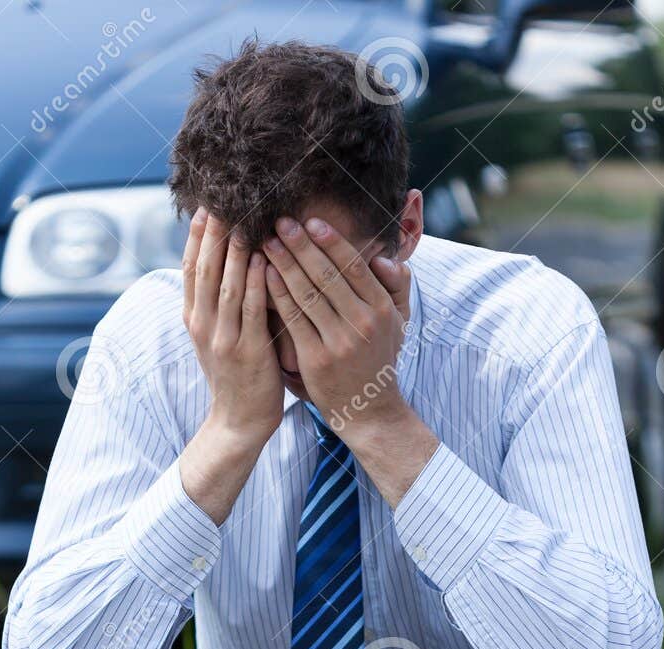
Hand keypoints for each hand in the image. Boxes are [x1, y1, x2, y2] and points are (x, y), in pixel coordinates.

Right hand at [182, 208, 283, 446]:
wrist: (238, 422)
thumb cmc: (235, 375)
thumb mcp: (215, 336)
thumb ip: (215, 303)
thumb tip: (222, 262)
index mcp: (194, 319)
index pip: (190, 268)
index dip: (198, 236)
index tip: (207, 205)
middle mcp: (203, 325)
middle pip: (205, 269)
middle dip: (215, 232)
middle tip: (226, 198)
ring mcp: (224, 339)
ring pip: (227, 285)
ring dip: (236, 250)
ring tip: (246, 218)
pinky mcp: (248, 351)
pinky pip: (253, 310)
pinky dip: (258, 283)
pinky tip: (266, 258)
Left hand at [265, 216, 438, 504]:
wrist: (369, 411)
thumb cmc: (379, 360)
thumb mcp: (399, 322)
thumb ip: (395, 287)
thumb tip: (383, 257)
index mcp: (381, 309)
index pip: (353, 266)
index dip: (331, 242)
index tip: (311, 221)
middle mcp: (361, 323)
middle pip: (326, 275)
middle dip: (301, 246)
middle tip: (280, 221)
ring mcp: (337, 342)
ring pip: (306, 294)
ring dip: (284, 265)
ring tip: (267, 242)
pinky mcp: (315, 360)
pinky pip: (293, 320)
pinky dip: (278, 294)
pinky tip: (264, 275)